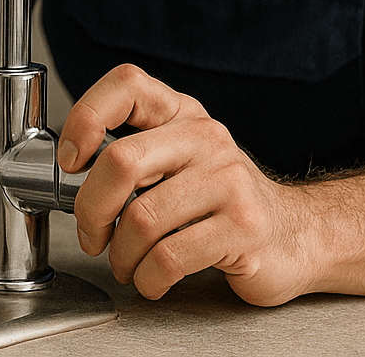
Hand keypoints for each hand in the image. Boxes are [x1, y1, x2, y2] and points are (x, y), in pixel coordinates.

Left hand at [60, 64, 314, 305]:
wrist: (297, 234)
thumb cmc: (220, 200)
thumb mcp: (178, 160)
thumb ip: (130, 157)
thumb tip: (67, 179)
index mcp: (182, 114)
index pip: (126, 85)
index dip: (86, 117)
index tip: (71, 159)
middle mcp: (206, 138)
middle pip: (120, 162)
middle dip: (91, 209)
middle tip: (92, 234)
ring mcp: (229, 182)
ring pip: (140, 219)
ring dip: (121, 254)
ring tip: (127, 263)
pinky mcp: (243, 228)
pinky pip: (168, 258)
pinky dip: (148, 278)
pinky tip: (152, 278)